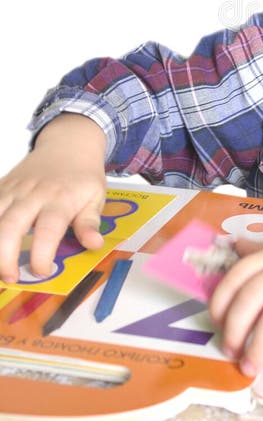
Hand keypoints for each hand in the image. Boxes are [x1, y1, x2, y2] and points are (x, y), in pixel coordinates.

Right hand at [0, 114, 106, 282]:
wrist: (69, 142)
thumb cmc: (83, 174)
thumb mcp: (95, 196)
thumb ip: (90, 222)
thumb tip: (94, 244)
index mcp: (60, 198)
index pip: (48, 229)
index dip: (42, 254)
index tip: (42, 271)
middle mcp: (33, 194)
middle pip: (12, 226)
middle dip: (6, 256)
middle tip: (11, 277)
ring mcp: (14, 189)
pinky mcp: (2, 186)